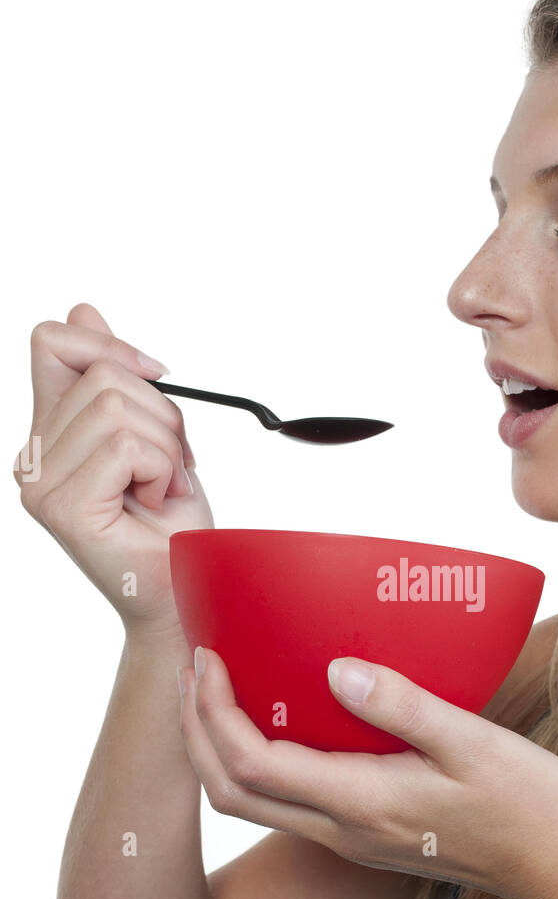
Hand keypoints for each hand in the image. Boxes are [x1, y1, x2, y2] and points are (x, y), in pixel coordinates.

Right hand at [14, 302, 213, 637]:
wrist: (183, 590)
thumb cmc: (171, 525)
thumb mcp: (153, 434)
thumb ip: (113, 375)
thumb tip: (81, 308)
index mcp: (49, 429)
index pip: (53, 341)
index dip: (110, 344)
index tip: (158, 376)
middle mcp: (32, 455)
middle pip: (104, 373)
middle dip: (163, 414)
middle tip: (170, 466)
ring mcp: (40, 483)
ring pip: (118, 408)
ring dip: (166, 448)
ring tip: (161, 489)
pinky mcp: (62, 507)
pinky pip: (126, 447)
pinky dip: (161, 470)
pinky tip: (155, 503)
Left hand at [179, 646, 557, 898]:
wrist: (556, 870)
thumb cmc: (527, 803)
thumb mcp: (474, 741)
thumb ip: (402, 704)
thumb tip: (333, 669)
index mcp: (360, 803)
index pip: (252, 765)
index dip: (214, 714)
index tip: (209, 658)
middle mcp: (342, 831)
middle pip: (230, 795)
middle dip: (195, 734)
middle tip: (193, 670)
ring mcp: (350, 839)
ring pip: (252, 804)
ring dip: (218, 750)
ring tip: (218, 690)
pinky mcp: (364, 835)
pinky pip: (285, 802)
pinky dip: (256, 761)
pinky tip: (277, 719)